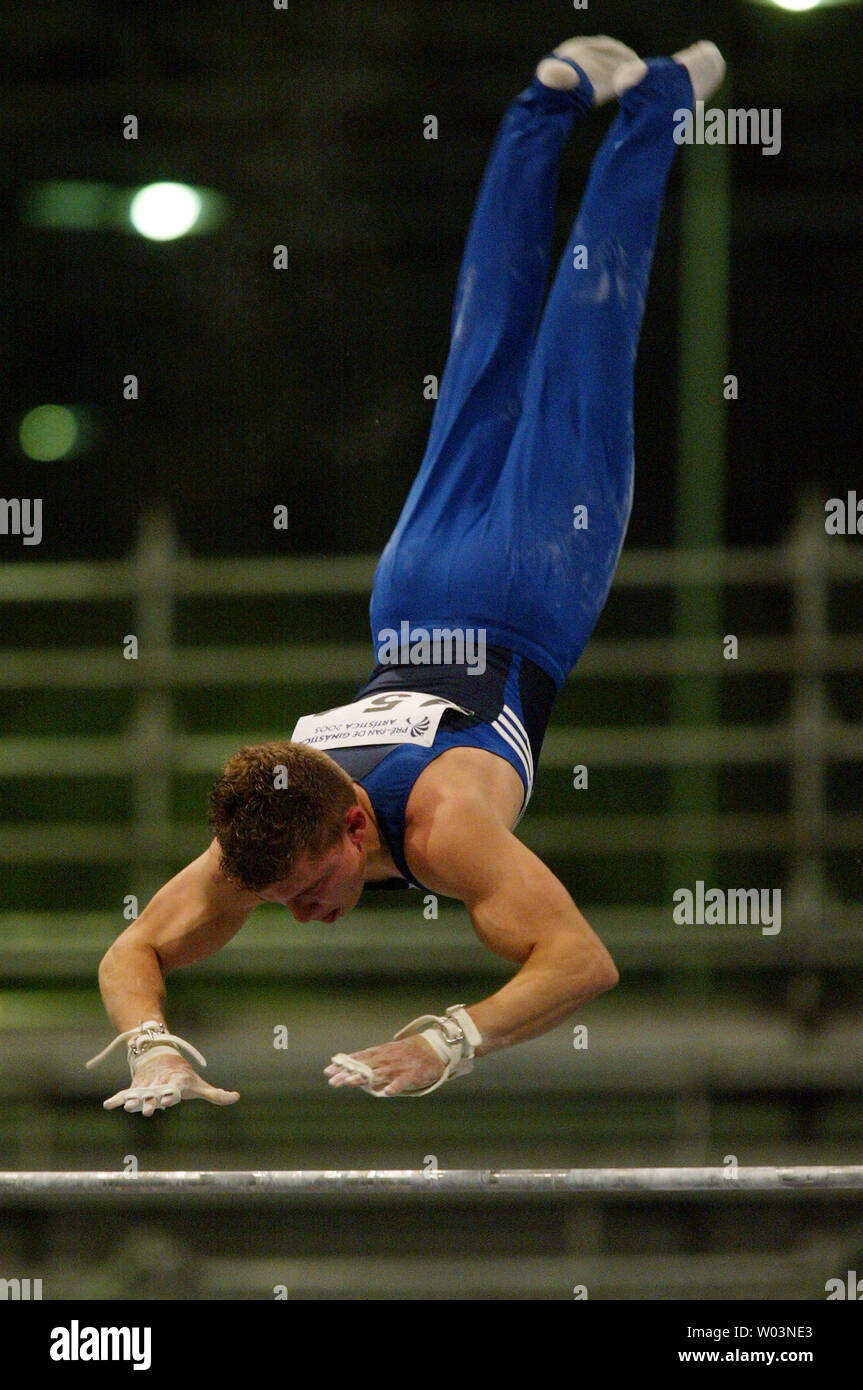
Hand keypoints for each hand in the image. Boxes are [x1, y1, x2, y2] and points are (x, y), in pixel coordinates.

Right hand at [103, 1051, 239, 1116]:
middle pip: (156, 1095)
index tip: (169, 1099)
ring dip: (134, 1101)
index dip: (172, 1094)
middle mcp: (160, 1086)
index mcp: (176, 1085)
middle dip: (152, 1102)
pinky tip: (108, 1105)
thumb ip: (216, 1094)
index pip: (174, 1090)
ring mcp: (146, 1087)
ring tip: (128, 1107)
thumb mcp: (199, 1085)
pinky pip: (124, 1094)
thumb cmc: (182, 1075)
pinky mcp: (135, 1088)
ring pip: (139, 1094)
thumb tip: (237, 1097)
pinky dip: (117, 1099)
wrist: (160, 1054)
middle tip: (148, 1109)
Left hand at [324, 1035, 444, 1096]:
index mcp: (380, 1054)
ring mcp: (398, 1066)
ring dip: (364, 1078)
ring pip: (378, 1073)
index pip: (358, 1059)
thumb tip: (352, 1070)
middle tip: (332, 1081)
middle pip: (364, 1067)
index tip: (328, 1071)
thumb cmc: (407, 1053)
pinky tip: (386, 1092)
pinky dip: (394, 1086)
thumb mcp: (387, 1053)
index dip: (343, 1065)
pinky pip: (402, 1081)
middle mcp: (386, 1059)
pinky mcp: (411, 1074)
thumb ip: (371, 1062)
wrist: (433, 1048)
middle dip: (347, 1073)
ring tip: (350, 1083)